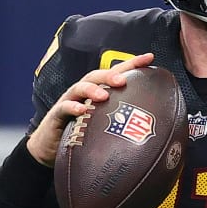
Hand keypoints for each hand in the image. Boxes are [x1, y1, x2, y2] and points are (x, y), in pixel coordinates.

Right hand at [26, 53, 155, 166]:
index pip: (116, 74)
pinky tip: (82, 110)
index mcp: (99, 93)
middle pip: (96, 76)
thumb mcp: (107, 126)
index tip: (149, 57)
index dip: (131, 64)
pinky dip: (73, 107)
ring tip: (104, 95)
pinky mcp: (57, 115)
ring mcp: (69, 102)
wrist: (50, 150)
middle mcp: (84, 93)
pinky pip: (64, 108)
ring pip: (79, 88)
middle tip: (123, 80)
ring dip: (92, 89)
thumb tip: (156, 128)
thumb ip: (125, 122)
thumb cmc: (83, 135)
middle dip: (110, 75)